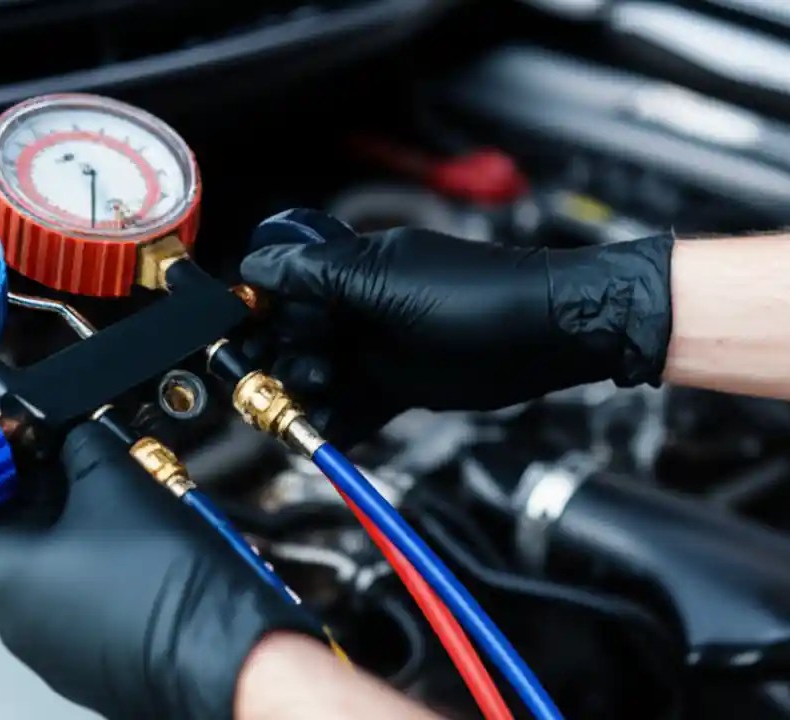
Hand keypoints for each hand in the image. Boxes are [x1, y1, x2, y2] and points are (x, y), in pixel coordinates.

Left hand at [0, 422, 318, 719]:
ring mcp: (56, 648)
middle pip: (18, 539)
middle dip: (50, 495)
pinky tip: (141, 552)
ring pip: (55, 573)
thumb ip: (84, 447)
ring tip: (123, 506)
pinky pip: (84, 605)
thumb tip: (77, 436)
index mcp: (8, 577)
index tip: (16, 445)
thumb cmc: (169, 583)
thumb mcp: (120, 483)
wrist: (221, 649)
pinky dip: (102, 573)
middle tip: (81, 464)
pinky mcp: (94, 661)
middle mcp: (19, 620)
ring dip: (80, 535)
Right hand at [240, 212, 673, 441]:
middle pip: (295, 337)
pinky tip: (320, 436)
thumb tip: (258, 264)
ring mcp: (379, 348)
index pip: (286, 285)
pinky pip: (354, 408)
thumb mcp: (390, 280)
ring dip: (305, 394)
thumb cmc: (478, 295)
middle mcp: (360, 307)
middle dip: (280, 359)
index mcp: (353, 269)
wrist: (548, 334)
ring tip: (305, 405)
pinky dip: (335, 423)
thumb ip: (321, 275)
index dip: (260, 311)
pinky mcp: (399, 386)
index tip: (240, 337)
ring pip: (320, 376)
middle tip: (282, 378)